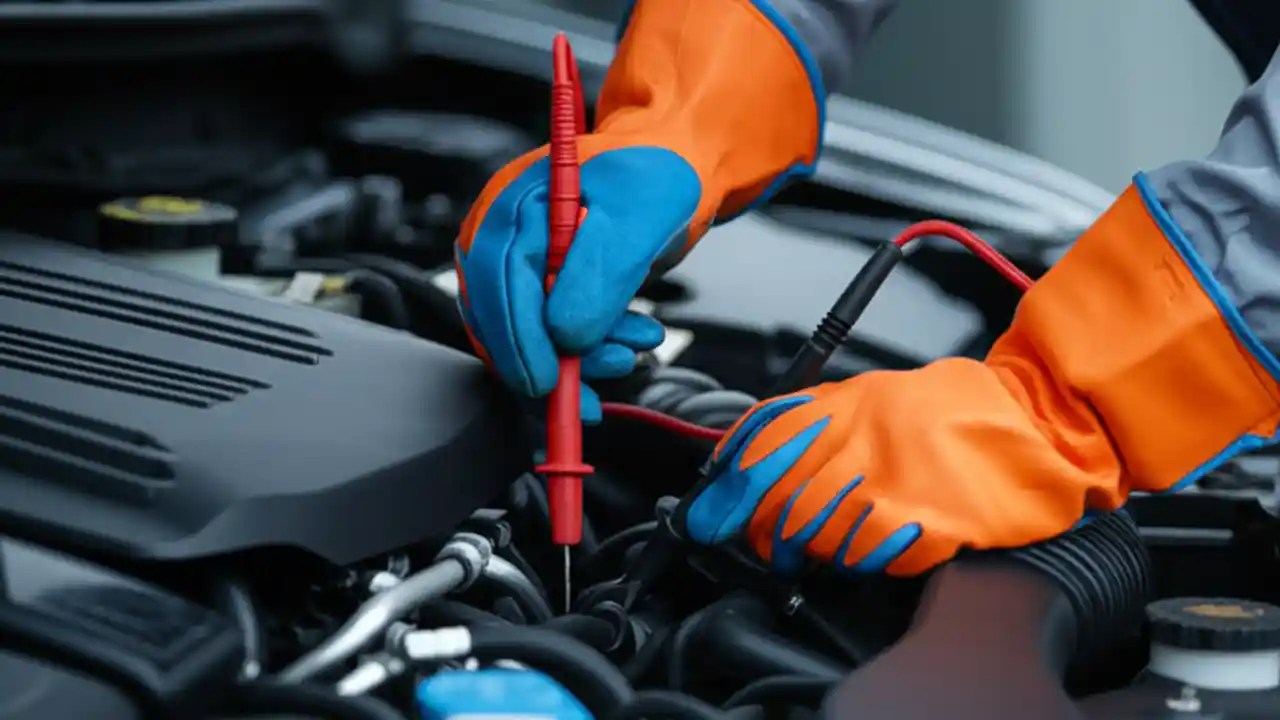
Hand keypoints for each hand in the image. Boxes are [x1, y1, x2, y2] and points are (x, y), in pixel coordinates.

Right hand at [454, 139, 700, 421]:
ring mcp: (524, 265)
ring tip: (635, 348)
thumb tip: (564, 336)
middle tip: (589, 394)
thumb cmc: (655, 175)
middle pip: (500, 317)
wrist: (679, 167)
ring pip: (527, 335)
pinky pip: (551, 335)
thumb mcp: (636, 218)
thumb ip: (598, 275)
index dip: (517, 338)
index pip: (495, 282)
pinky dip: (590, 351)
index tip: (545, 382)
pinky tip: (630, 342)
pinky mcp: (546, 289)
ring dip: (581, 358)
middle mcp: (506, 237)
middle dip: (548, 361)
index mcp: (513, 206)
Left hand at [683, 359, 1126, 576]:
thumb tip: (750, 455)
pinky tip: (861, 555)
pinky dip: (853, 562)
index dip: (728, 477)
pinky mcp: (927, 520)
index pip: (763, 438)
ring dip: (800, 548)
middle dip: (754, 524)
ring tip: (804, 554)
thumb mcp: (877, 394)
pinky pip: (864, 554)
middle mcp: (865, 434)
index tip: (713, 504)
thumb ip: (817, 419)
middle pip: (777, 488)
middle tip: (755, 540)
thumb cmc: (959, 414)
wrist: (1040, 424)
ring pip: (812, 526)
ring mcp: (896, 477)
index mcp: (850, 400)